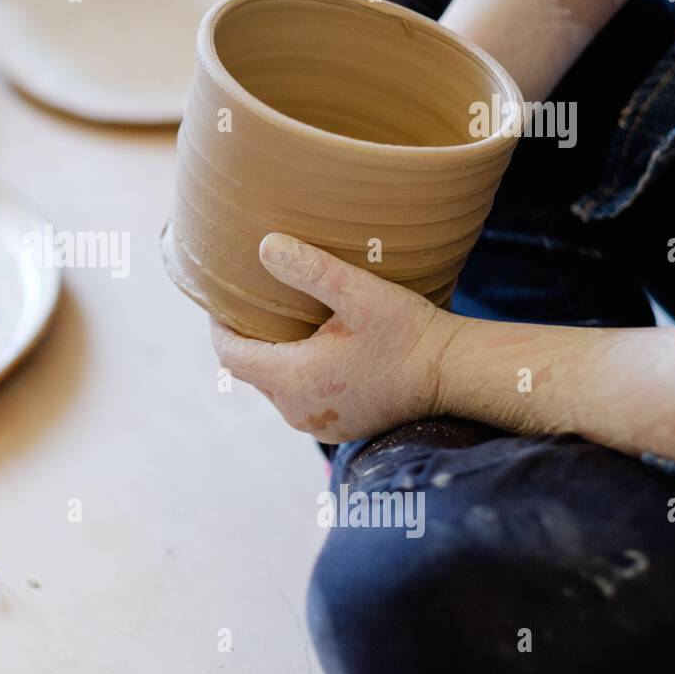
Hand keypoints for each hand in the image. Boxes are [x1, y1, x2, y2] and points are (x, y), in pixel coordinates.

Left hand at [211, 233, 462, 443]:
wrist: (453, 374)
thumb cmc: (408, 333)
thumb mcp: (359, 293)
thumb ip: (310, 270)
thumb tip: (265, 246)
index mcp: (294, 380)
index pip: (231, 355)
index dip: (220, 327)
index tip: (222, 301)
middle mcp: (298, 410)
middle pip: (251, 372)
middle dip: (247, 340)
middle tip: (251, 304)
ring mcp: (319, 425)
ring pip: (275, 388)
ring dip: (273, 359)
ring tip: (281, 323)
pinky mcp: (339, 427)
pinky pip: (300, 400)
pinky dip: (297, 376)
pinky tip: (313, 349)